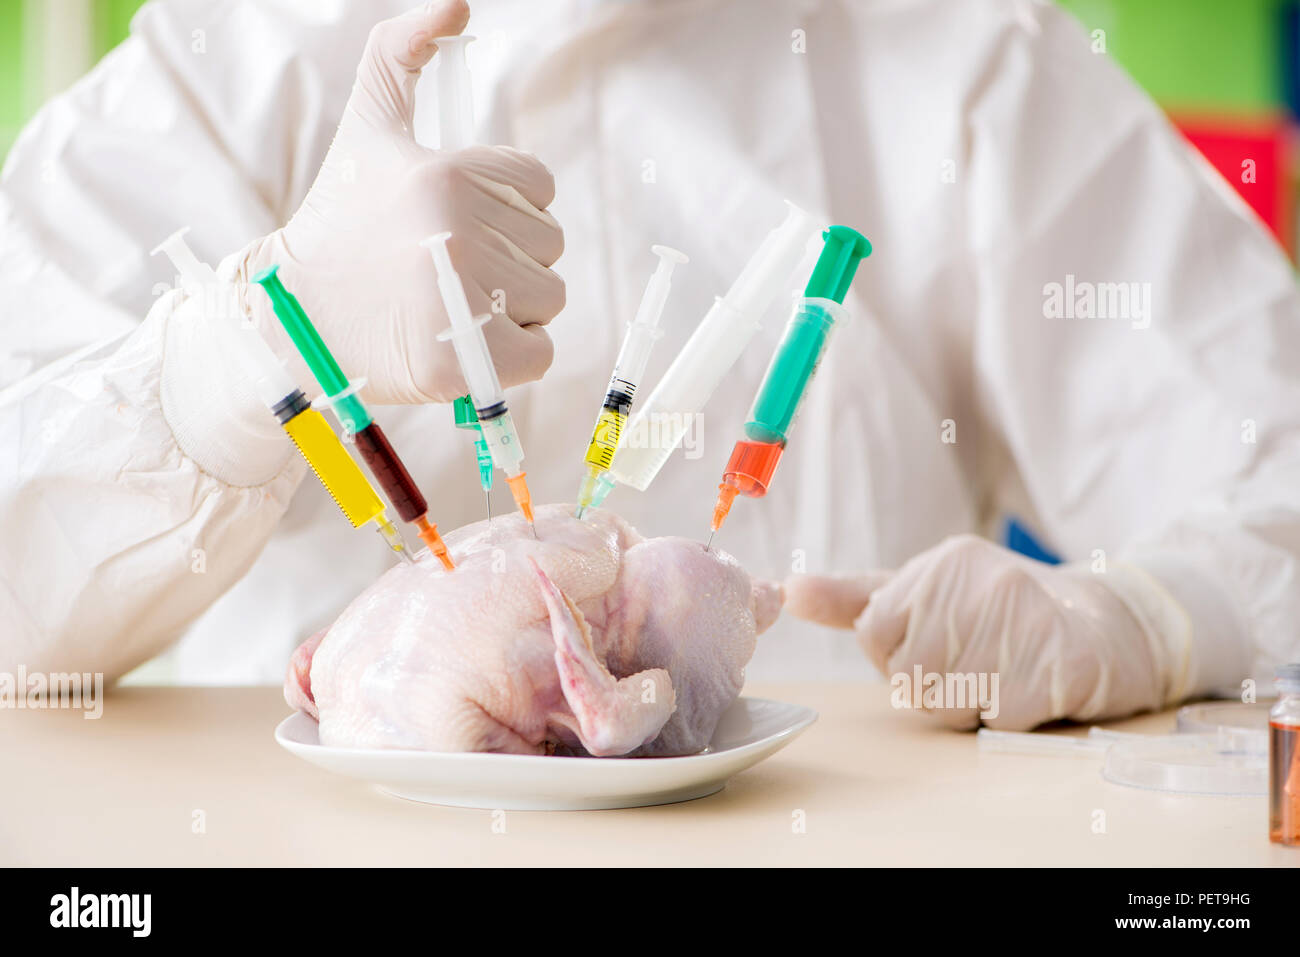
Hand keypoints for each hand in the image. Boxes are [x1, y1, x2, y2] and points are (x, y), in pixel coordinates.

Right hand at [231, 0, 563, 403]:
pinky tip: (464, 341)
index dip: (507, 209)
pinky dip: (513, 355)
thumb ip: (401, 53)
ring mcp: (464, 301)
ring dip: (513, 308)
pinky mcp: (467, 363)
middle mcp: (460, 234)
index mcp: (448, 176)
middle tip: (446, 269)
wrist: (295, 318)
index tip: (456, 225)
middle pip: (549, 247)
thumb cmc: (340, 223)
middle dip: (510, 259)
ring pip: (548, 299)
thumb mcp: (367, 128)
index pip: (539, 188)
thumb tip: (457, 2)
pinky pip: (540, 355)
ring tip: (452, 304)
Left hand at [784, 535, 1169, 729]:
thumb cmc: (1000, 612)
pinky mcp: (1055, 662)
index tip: (939, 643)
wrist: (1108, 626)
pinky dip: (1010, 717)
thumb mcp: (926, 592)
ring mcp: (1019, 618)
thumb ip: (856, 598)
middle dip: (937, 687)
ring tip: (1003, 671)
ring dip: (972, 705)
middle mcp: (977, 581)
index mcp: (940, 563)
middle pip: (909, 676)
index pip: (876, 635)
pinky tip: (1031, 685)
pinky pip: (996, 720)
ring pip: (949, 702)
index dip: (901, 656)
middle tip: (978, 662)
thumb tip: (785, 592)